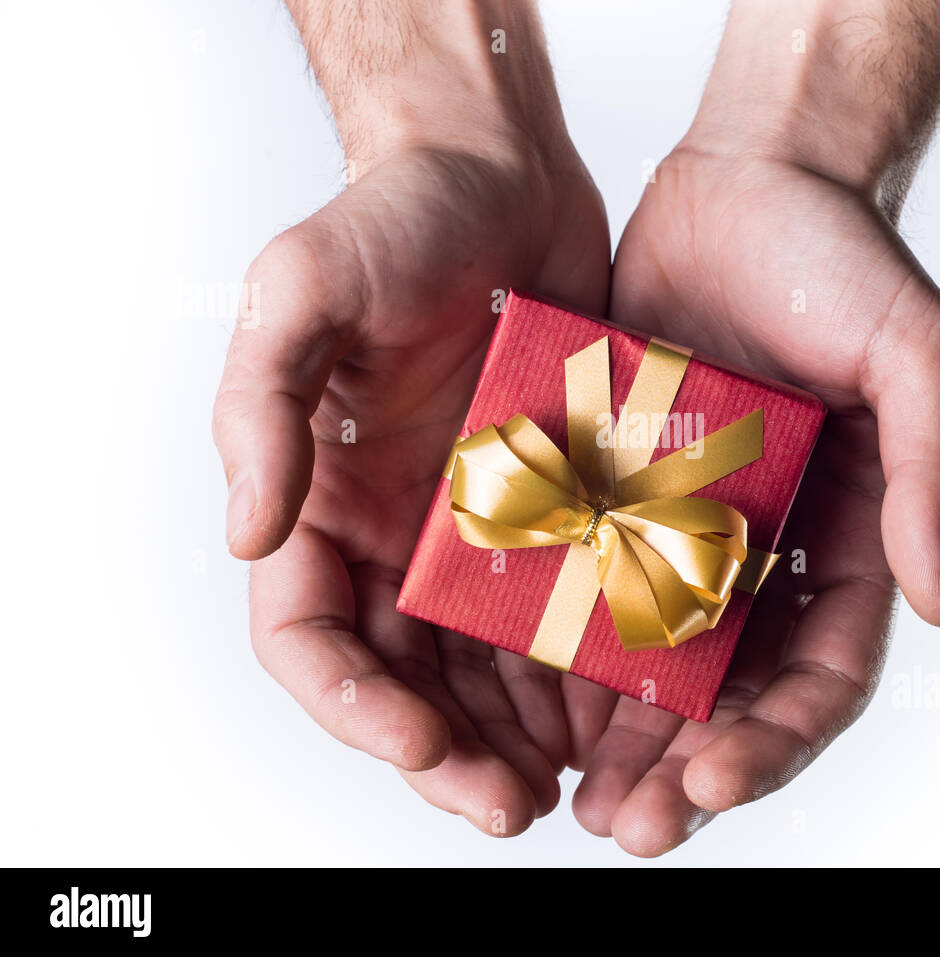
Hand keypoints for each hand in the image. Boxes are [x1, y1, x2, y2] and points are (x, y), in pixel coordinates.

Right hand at [212, 1, 610, 834]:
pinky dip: (583, 668)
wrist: (504, 176)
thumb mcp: (304, 289)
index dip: (354, 706)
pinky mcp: (559, 506)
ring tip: (573, 786)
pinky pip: (565, 608)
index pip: (311, 639)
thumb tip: (246, 534)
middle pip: (407, 680)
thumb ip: (264, 408)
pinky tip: (622, 708)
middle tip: (511, 804)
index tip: (418, 743)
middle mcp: (398, 533)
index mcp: (325, 503)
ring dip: (519, 735)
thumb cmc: (397, 218)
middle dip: (449, 753)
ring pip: (489, 666)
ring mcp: (482, 527)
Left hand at [570, 0, 939, 854]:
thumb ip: (928, 478)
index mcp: (851, 541)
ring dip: (619, 737)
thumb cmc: (845, 260)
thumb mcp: (914, 356)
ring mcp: (690, 528)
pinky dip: (565, 646)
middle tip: (629, 827)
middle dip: (686, 769)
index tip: (718, 781)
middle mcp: (768, 551)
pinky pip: (591, 581)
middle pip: (732, 692)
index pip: (823, 671)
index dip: (778, 739)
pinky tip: (524, 697)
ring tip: (571, 799)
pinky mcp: (620, 489)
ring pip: (654, 660)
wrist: (750, 183)